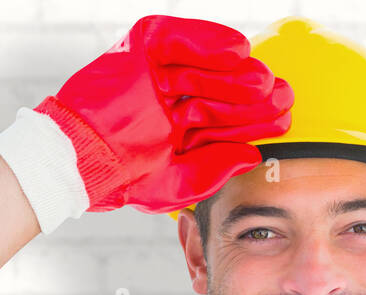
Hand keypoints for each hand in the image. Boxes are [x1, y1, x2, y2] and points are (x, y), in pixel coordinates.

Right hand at [35, 14, 292, 212]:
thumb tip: (253, 157)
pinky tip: (237, 51)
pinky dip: (208, 42)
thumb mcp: (179, 183)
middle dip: (252, 96)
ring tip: (262, 79)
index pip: (225, 120)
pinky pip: (179, 39)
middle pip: (221, 92)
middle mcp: (172, 99)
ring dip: (235, 72)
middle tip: (283, 97)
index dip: (255, 121)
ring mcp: (157, 74)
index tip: (285, 121)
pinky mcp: (141, 51)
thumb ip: (216, 170)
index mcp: (181, 129)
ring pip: (205, 67)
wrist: (80, 163)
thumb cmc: (124, 179)